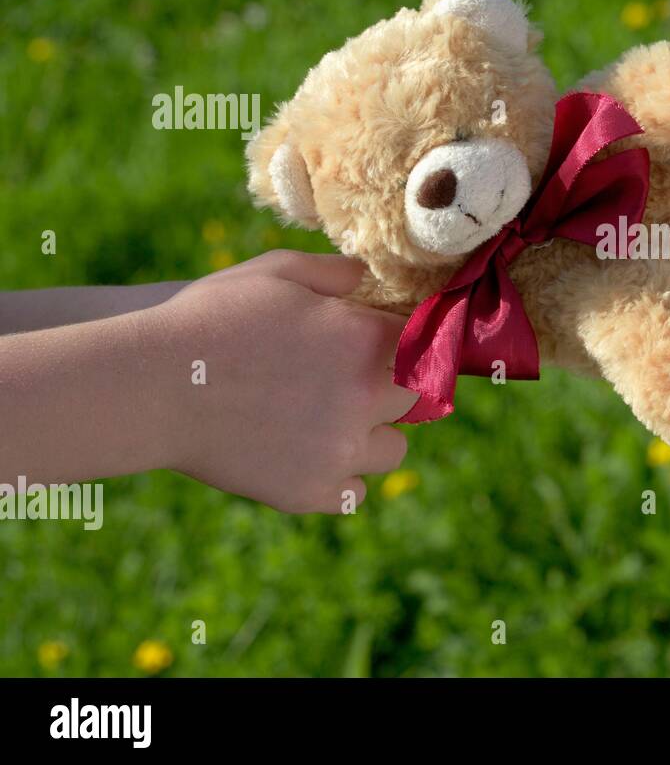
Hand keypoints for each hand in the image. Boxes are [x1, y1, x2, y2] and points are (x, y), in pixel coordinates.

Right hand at [155, 250, 416, 512]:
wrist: (151, 385)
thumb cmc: (212, 318)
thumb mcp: (277, 273)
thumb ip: (334, 273)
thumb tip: (366, 277)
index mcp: (366, 338)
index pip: (424, 342)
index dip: (406, 341)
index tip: (387, 343)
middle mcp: (366, 397)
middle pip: (418, 398)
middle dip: (394, 386)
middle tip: (360, 382)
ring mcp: (341, 450)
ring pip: (393, 450)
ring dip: (374, 435)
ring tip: (337, 421)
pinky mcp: (313, 491)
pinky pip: (356, 491)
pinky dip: (342, 477)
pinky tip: (315, 454)